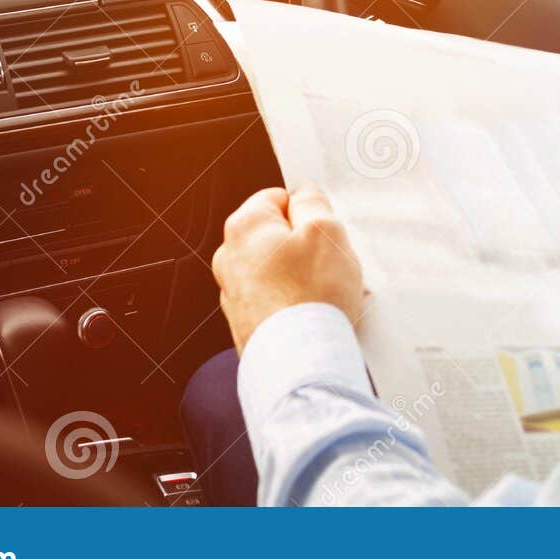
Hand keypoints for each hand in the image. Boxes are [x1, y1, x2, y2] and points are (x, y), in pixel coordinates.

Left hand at [211, 184, 363, 352]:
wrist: (300, 363)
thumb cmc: (311, 298)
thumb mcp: (326, 231)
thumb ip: (314, 203)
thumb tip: (305, 195)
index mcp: (244, 227)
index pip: (277, 198)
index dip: (306, 211)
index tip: (322, 227)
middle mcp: (230, 258)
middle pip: (276, 236)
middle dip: (304, 245)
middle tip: (329, 261)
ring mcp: (234, 293)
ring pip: (277, 269)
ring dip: (300, 275)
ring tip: (323, 292)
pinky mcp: (245, 322)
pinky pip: (276, 299)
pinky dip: (294, 302)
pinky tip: (313, 312)